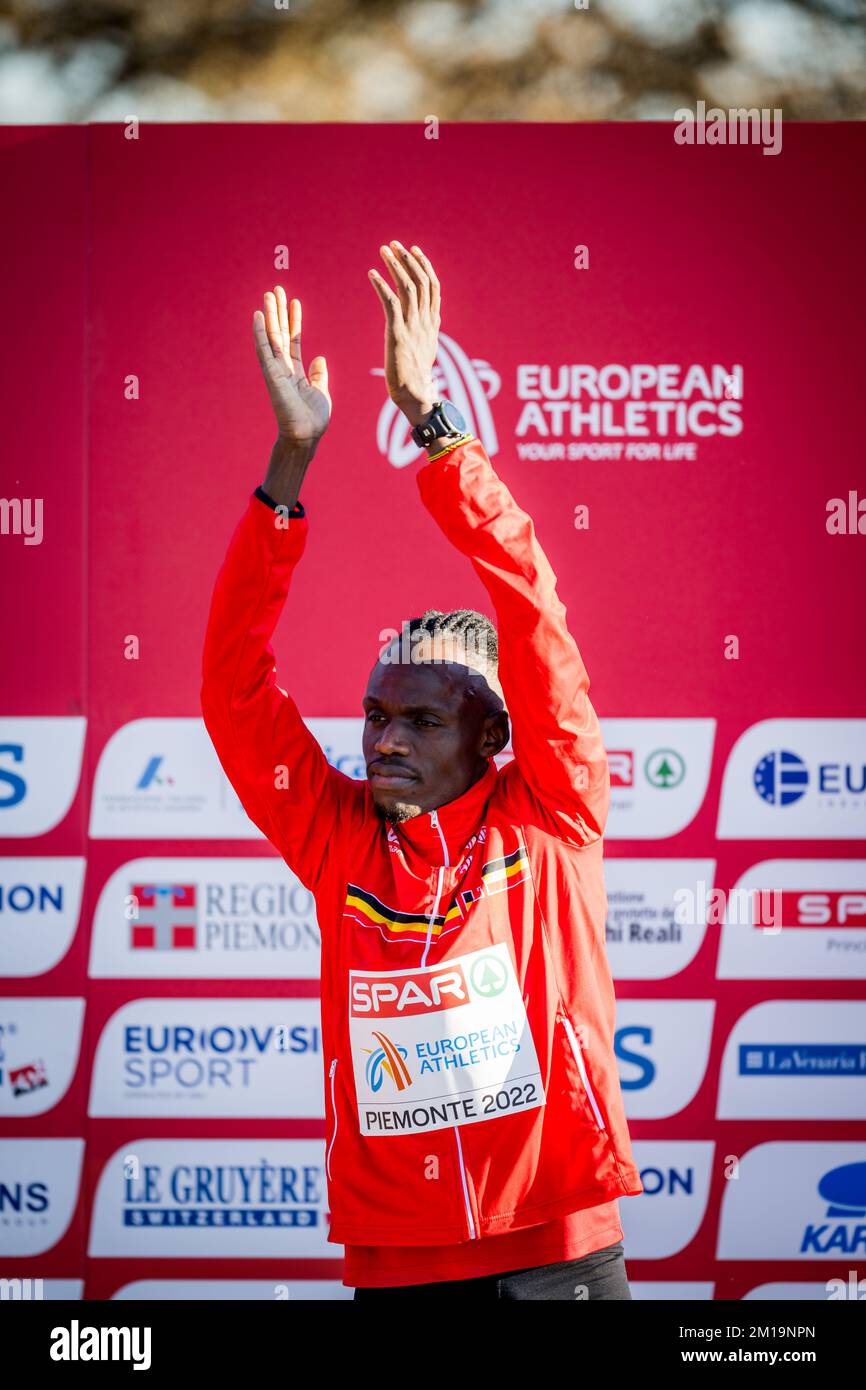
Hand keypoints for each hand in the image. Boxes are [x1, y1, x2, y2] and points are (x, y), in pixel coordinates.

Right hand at [253, 287, 330, 445]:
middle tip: (277, 289)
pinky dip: (260, 332)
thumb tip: (320, 358)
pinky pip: (264, 349)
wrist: (306, 435)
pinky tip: (257, 315)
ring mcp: (276, 370)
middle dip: (279, 312)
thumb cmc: (313, 419)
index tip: (295, 302)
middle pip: (280, 333)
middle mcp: (283, 367)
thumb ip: (319, 374)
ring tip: (269, 294)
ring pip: (271, 336)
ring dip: (269, 315)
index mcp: (296, 371)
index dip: (294, 321)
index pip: (294, 340)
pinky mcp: (271, 374)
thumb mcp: (321, 391)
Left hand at [368, 242, 439, 426]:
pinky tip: (371, 274)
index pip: (433, 286)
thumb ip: (423, 330)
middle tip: (394, 244)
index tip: (413, 250)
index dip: (424, 266)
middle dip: (408, 259)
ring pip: (408, 287)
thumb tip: (422, 322)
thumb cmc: (415, 377)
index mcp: (432, 323)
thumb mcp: (425, 348)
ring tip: (384, 250)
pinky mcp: (398, 334)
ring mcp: (413, 327)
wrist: (414, 395)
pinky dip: (381, 285)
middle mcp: (426, 321)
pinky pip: (391, 303)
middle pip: (422, 281)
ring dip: (395, 265)